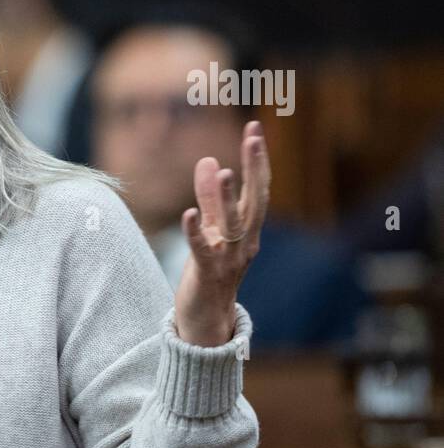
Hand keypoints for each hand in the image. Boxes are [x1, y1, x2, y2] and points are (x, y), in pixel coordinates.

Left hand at [173, 120, 270, 345]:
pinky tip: (188, 214)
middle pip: (256, 201)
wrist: (207, 319)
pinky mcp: (207, 273)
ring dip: (227, 199)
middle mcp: (245, 242)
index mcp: (249, 230)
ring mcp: (228, 259)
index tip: (255, 129)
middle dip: (255, 168)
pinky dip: (196, 232)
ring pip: (232, 225)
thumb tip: (210, 161)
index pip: (259, 189)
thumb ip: (210, 199)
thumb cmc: (210, 271)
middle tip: (254, 137)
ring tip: (224, 171)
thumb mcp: (212, 231)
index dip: (257, 160)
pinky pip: (202, 250)